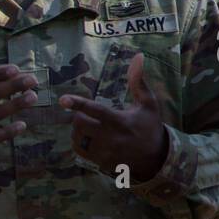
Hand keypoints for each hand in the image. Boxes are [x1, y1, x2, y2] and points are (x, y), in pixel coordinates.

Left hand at [59, 54, 167, 180]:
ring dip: (77, 129)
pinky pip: (79, 150)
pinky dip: (78, 142)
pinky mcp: (100, 162)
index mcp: (121, 121)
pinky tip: (87, 137)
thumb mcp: (148, 103)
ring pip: (77, 138)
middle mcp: (111, 138)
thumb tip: (139, 56)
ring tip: (87, 125)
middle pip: (80, 124)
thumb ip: (138, 81)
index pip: (95, 111)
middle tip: (84, 113)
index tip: (63, 99)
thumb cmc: (150, 126)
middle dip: (78, 115)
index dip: (78, 104)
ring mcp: (104, 152)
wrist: (156, 158)